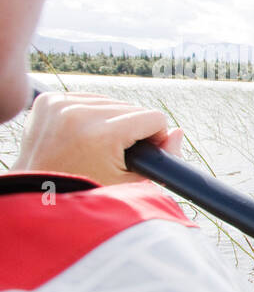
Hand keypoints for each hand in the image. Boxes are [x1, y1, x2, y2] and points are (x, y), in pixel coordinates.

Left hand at [13, 92, 182, 185]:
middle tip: (112, 155)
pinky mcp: (47, 99)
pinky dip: (91, 114)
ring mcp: (59, 104)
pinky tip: (84, 135)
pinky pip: (88, 98)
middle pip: (132, 108)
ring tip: (97, 146)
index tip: (139, 156)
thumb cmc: (87, 193)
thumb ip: (162, 158)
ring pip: (111, 102)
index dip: (154, 139)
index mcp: (101, 134)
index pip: (153, 118)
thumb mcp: (131, 183)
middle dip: (131, 130)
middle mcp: (78, 113)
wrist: (37, 192)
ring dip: (112, 121)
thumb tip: (177, 132)